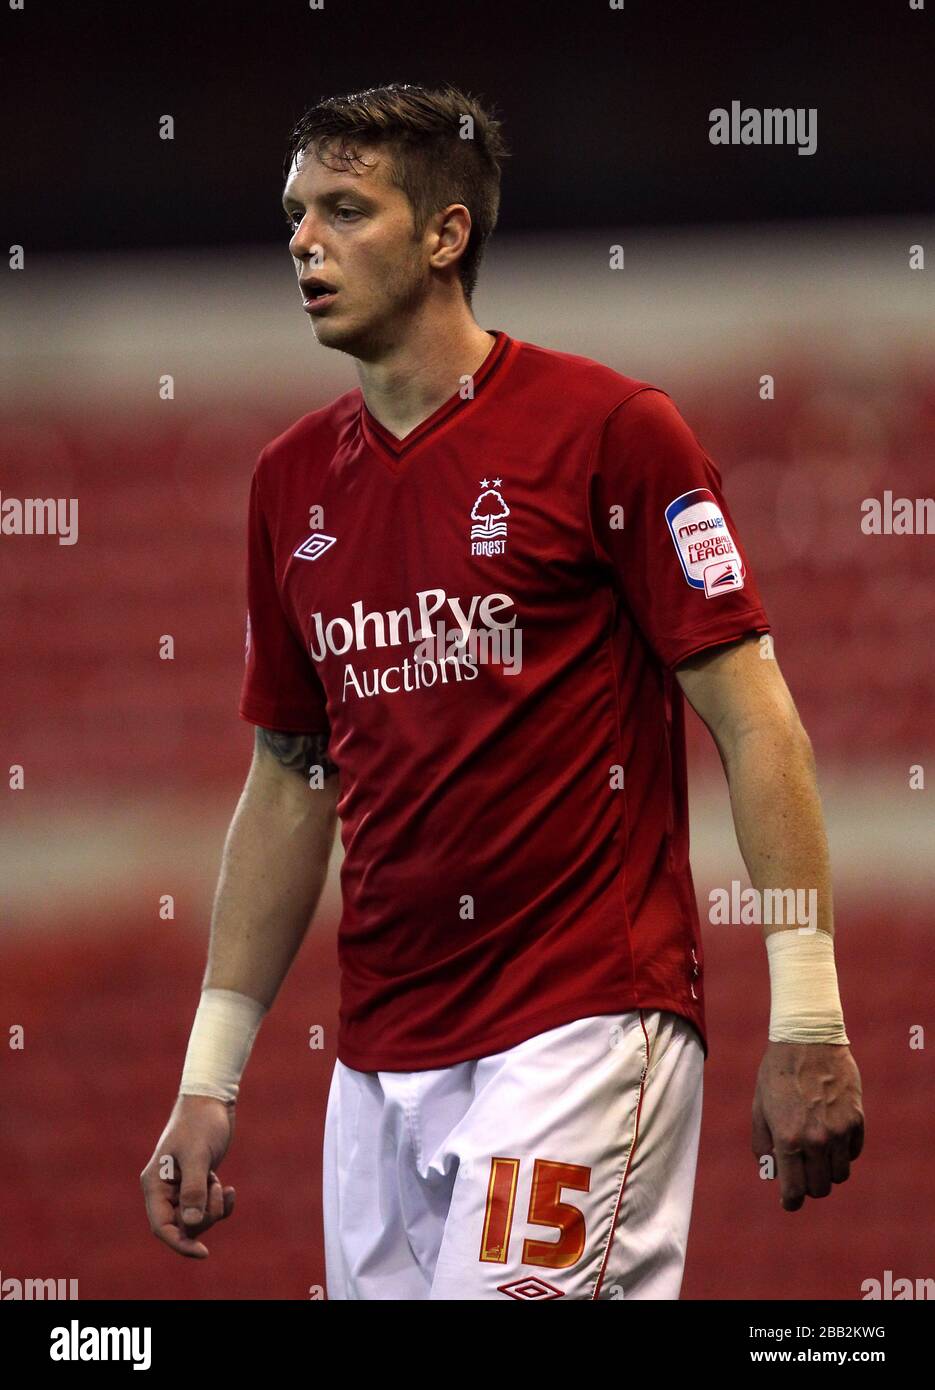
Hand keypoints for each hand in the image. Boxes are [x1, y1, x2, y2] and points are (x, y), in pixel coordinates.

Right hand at [140, 1094, 236, 1257]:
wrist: (212, 1099)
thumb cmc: (201, 1122)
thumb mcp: (198, 1154)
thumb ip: (194, 1189)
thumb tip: (191, 1222)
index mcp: (154, 1183)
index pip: (161, 1226)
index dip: (179, 1243)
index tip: (203, 1252)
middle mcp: (164, 1189)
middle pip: (181, 1225)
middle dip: (204, 1216)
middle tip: (217, 1191)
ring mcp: (181, 1187)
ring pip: (196, 1218)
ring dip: (214, 1208)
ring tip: (220, 1184)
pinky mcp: (198, 1182)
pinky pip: (208, 1208)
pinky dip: (221, 1204)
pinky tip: (231, 1190)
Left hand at [752, 1042, 863, 1210]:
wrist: (807, 1040)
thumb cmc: (777, 1074)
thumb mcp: (760, 1108)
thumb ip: (763, 1144)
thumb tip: (772, 1172)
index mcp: (788, 1140)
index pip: (795, 1191)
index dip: (791, 1201)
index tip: (790, 1202)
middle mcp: (816, 1140)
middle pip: (820, 1188)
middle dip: (809, 1186)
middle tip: (802, 1175)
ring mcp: (840, 1131)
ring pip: (839, 1174)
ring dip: (827, 1171)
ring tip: (816, 1154)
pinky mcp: (856, 1120)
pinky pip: (853, 1153)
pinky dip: (843, 1152)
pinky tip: (831, 1137)